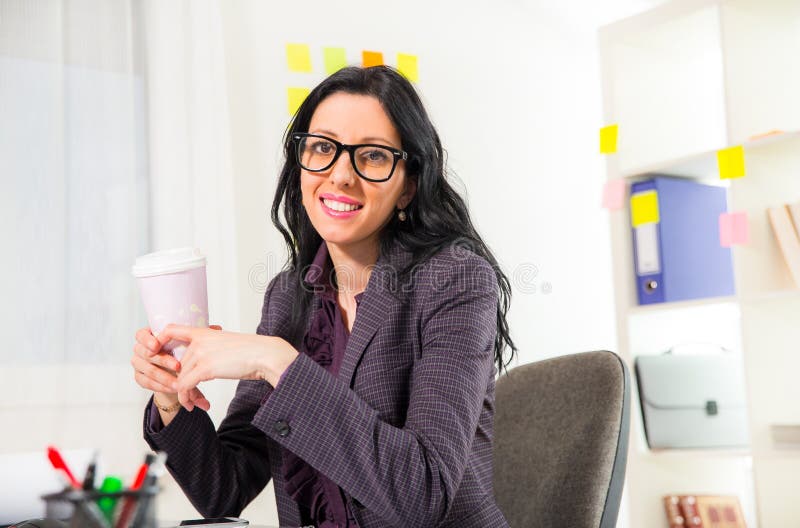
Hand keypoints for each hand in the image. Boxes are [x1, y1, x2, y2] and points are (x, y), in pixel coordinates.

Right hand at [130, 326, 212, 411]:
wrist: (175, 373)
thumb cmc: (181, 353)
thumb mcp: (189, 344)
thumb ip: (199, 335)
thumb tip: (217, 328)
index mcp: (150, 336)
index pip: (141, 335)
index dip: (147, 340)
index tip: (157, 345)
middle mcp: (140, 349)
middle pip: (144, 353)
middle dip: (162, 360)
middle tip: (178, 367)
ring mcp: (138, 364)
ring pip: (147, 370)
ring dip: (164, 377)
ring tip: (180, 383)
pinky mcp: (139, 377)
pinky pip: (146, 382)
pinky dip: (160, 386)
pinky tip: (173, 389)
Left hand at [155, 323, 298, 410]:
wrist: (264, 354)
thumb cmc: (251, 351)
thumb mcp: (226, 345)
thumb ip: (210, 350)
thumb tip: (203, 365)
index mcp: (204, 332)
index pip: (172, 329)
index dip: (160, 339)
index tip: (156, 352)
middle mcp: (199, 341)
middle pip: (179, 363)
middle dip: (181, 381)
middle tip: (188, 395)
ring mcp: (201, 353)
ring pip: (181, 376)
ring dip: (184, 393)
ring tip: (191, 403)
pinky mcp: (205, 368)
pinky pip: (186, 385)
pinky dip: (186, 397)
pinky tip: (192, 404)